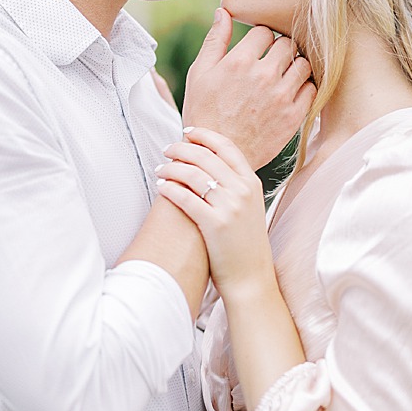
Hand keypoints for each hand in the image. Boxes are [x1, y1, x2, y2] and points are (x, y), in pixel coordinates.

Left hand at [154, 127, 277, 301]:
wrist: (251, 277)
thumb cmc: (244, 245)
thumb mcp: (250, 209)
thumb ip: (235, 187)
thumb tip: (209, 168)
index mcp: (252, 183)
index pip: (227, 147)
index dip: (205, 136)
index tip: (187, 133)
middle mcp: (243, 191)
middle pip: (207, 156)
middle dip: (182, 149)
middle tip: (167, 150)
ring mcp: (231, 207)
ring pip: (194, 174)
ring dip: (172, 168)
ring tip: (159, 169)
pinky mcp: (215, 224)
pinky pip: (186, 198)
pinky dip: (170, 188)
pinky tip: (161, 187)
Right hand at [181, 10, 315, 169]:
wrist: (217, 155)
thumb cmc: (204, 112)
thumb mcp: (200, 74)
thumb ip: (214, 40)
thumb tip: (223, 11)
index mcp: (239, 62)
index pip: (265, 31)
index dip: (262, 37)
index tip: (259, 46)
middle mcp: (263, 76)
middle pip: (288, 44)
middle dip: (281, 48)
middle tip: (273, 59)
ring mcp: (281, 96)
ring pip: (304, 63)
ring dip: (295, 65)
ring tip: (284, 73)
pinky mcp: (293, 115)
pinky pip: (311, 88)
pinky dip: (304, 86)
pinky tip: (291, 90)